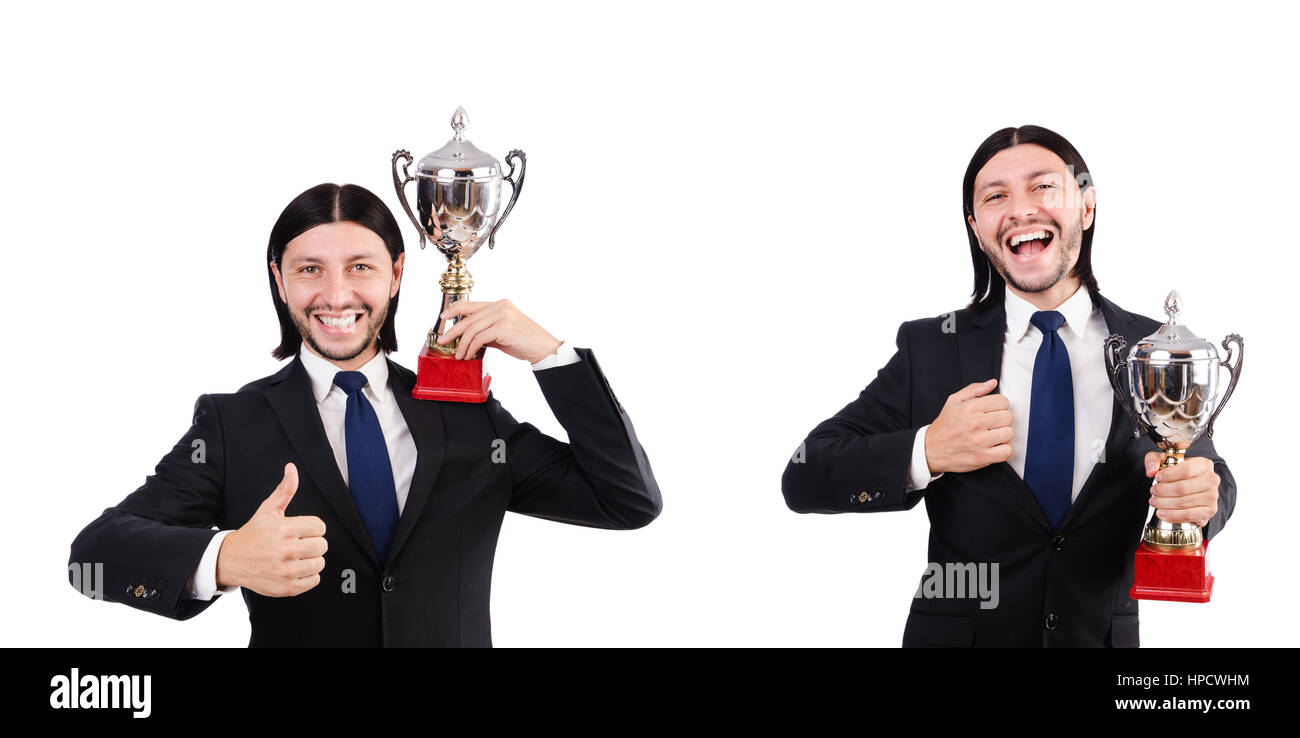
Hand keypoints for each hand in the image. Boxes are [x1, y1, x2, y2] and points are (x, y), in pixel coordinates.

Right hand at [215, 463, 326, 596]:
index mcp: (285, 529)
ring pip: (320, 563)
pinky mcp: (287, 587)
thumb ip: (284, 490)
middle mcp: (286, 550)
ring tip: (295, 557)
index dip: (311, 528)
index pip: (320, 527)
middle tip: (297, 544)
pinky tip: (294, 569)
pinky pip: (314, 580)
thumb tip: (292, 468)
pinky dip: (308, 576)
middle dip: (312, 543)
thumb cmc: (253, 534)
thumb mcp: (267, 510)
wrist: (231, 560)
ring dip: (310, 560)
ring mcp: (286, 570)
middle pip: (322, 545)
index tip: (300, 531)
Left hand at [436, 298, 561, 362]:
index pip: (470, 304)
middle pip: (468, 317)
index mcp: (500, 304)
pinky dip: (471, 348)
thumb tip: (468, 337)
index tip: (443, 318)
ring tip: (459, 355)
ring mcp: (502, 315)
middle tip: (443, 341)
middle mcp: (501, 306)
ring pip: (472, 328)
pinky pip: (479, 338)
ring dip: (462, 344)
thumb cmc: (525, 342)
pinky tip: (470, 355)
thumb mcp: (502, 333)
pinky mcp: (503, 327)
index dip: (453, 310)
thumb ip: (487, 330)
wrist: (543, 348)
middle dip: (453, 331)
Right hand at [924, 379, 1013, 473]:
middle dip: (1002, 420)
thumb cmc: (944, 426)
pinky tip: (994, 446)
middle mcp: (975, 423)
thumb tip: (992, 383)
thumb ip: (974, 390)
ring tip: (992, 435)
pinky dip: (1003, 450)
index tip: (993, 411)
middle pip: (1008, 417)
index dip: (1000, 406)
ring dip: (1003, 435)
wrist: (931, 449)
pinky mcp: (982, 457)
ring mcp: (979, 441)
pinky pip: (1006, 451)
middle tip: (993, 424)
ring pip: (1009, 433)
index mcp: (970, 408)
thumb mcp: (953, 401)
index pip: (1003, 401)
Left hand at [1145, 452, 1219, 527]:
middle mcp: (1212, 480)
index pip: (1186, 470)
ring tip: (1154, 501)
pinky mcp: (1209, 511)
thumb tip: (1151, 471)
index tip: (1157, 478)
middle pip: (1182, 488)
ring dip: (1164, 503)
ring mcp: (1212, 497)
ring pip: (1183, 502)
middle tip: (1153, 491)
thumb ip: (1153, 460)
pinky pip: (1188, 515)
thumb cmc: (1177, 474)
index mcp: (1204, 465)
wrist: (1191, 489)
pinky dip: (1172, 515)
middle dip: (1162, 491)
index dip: (1168, 475)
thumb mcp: (1164, 461)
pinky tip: (1161, 513)